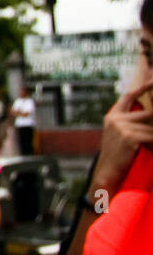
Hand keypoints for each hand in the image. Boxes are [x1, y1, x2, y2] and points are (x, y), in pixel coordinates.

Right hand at [89, 81, 152, 203]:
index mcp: (112, 116)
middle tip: (147, 136)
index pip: (128, 96)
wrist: (107, 174)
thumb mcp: (119, 135)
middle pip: (147, 113)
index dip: (141, 88)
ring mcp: (122, 126)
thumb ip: (130, 123)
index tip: (152, 80)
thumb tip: (149, 114)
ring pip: (151, 126)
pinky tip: (148, 150)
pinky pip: (151, 136)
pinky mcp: (130, 136)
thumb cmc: (117, 157)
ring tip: (147, 146)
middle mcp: (116, 118)